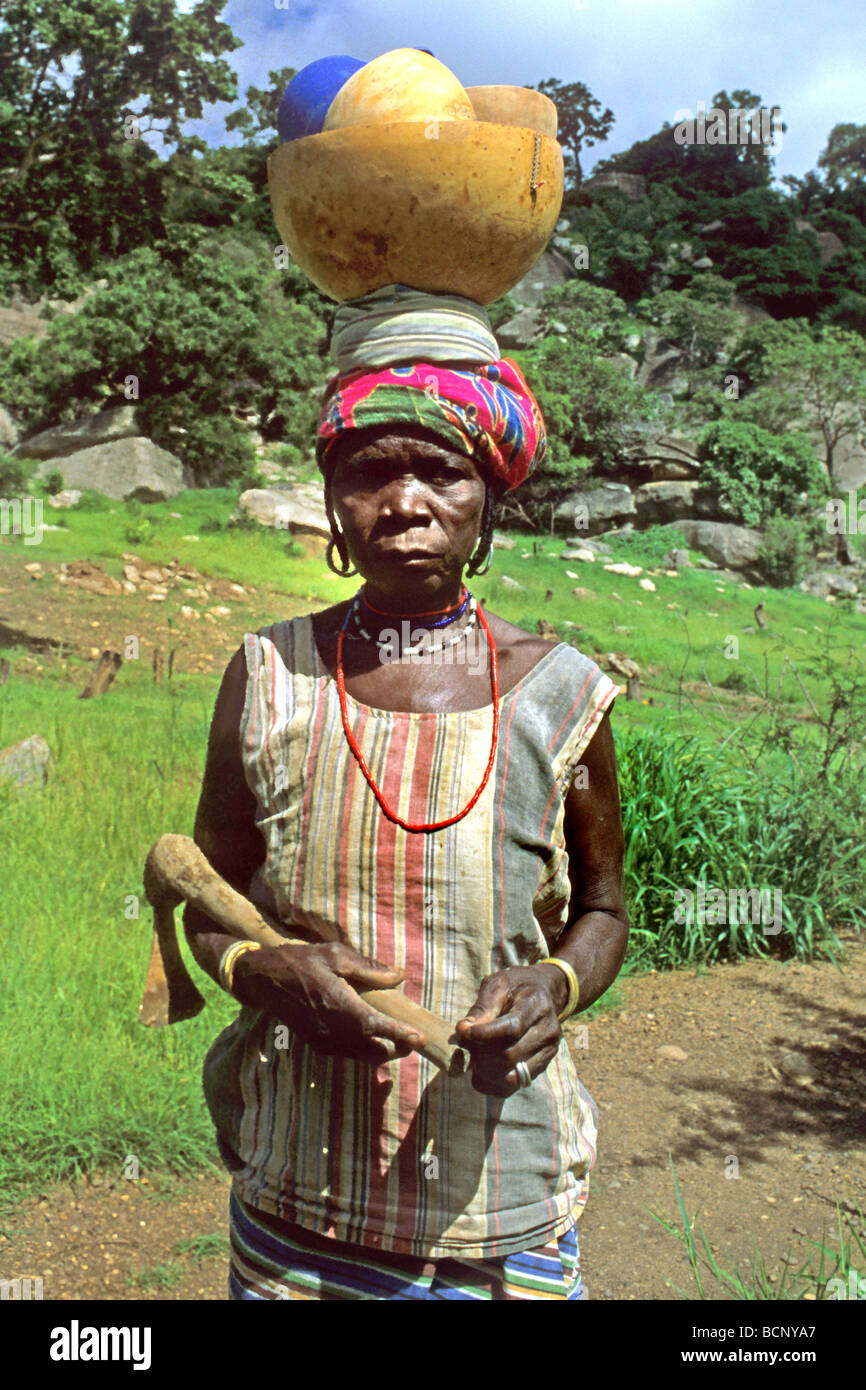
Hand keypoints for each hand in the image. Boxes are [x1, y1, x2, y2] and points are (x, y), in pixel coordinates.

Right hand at [233, 941, 425, 1064]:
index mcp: (338, 1006)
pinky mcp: (317, 1044)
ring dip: (383, 1053)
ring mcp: (323, 1041)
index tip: (420, 1038)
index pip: (376, 1027)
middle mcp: (331, 1030)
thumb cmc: (300, 962)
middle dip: (397, 1049)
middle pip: (373, 1051)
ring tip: (399, 1041)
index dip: (400, 1035)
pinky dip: (365, 1051)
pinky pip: (348, 1054)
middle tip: (414, 1040)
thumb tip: (398, 976)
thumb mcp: (335, 954)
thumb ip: (369, 968)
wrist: (264, 980)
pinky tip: (373, 1038)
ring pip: (361, 1057)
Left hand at [454, 964, 567, 1096]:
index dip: (485, 1034)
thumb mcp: (497, 985)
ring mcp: (548, 1050)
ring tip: (474, 1057)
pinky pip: (517, 1084)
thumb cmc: (515, 987)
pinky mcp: (544, 1064)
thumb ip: (481, 1007)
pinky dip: (495, 1083)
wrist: (543, 993)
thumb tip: (463, 1030)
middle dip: (482, 1053)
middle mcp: (548, 1029)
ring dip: (486, 1070)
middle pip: (510, 1054)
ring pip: (513, 1074)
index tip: (464, 1031)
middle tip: (465, 1045)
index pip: (512, 1027)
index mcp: (537, 1004)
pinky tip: (482, 1071)